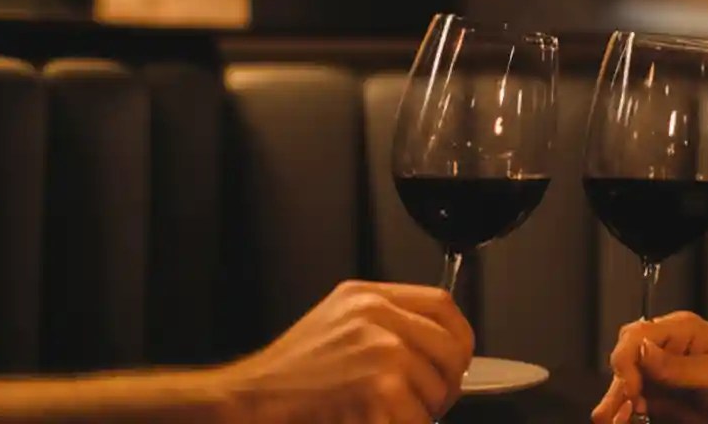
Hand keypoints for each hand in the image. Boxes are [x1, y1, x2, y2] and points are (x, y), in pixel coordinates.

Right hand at [224, 280, 474, 422]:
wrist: (249, 399)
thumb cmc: (288, 373)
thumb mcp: (337, 322)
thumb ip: (383, 321)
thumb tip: (433, 343)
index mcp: (367, 296)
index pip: (441, 303)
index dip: (459, 335)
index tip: (457, 358)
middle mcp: (377, 316)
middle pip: (450, 346)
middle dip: (448, 382)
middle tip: (431, 402)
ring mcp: (381, 350)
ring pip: (436, 389)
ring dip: (421, 414)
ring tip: (388, 415)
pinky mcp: (379, 388)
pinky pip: (417, 418)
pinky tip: (375, 422)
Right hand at [591, 311, 707, 423]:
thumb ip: (677, 365)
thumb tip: (643, 350)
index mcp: (678, 329)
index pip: (637, 334)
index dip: (628, 359)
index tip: (633, 387)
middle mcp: (662, 347)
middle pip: (626, 356)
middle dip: (620, 382)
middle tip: (626, 406)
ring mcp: (656, 370)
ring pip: (624, 381)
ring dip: (615, 400)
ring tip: (609, 419)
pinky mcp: (655, 392)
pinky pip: (632, 399)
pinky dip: (624, 411)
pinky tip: (621, 419)